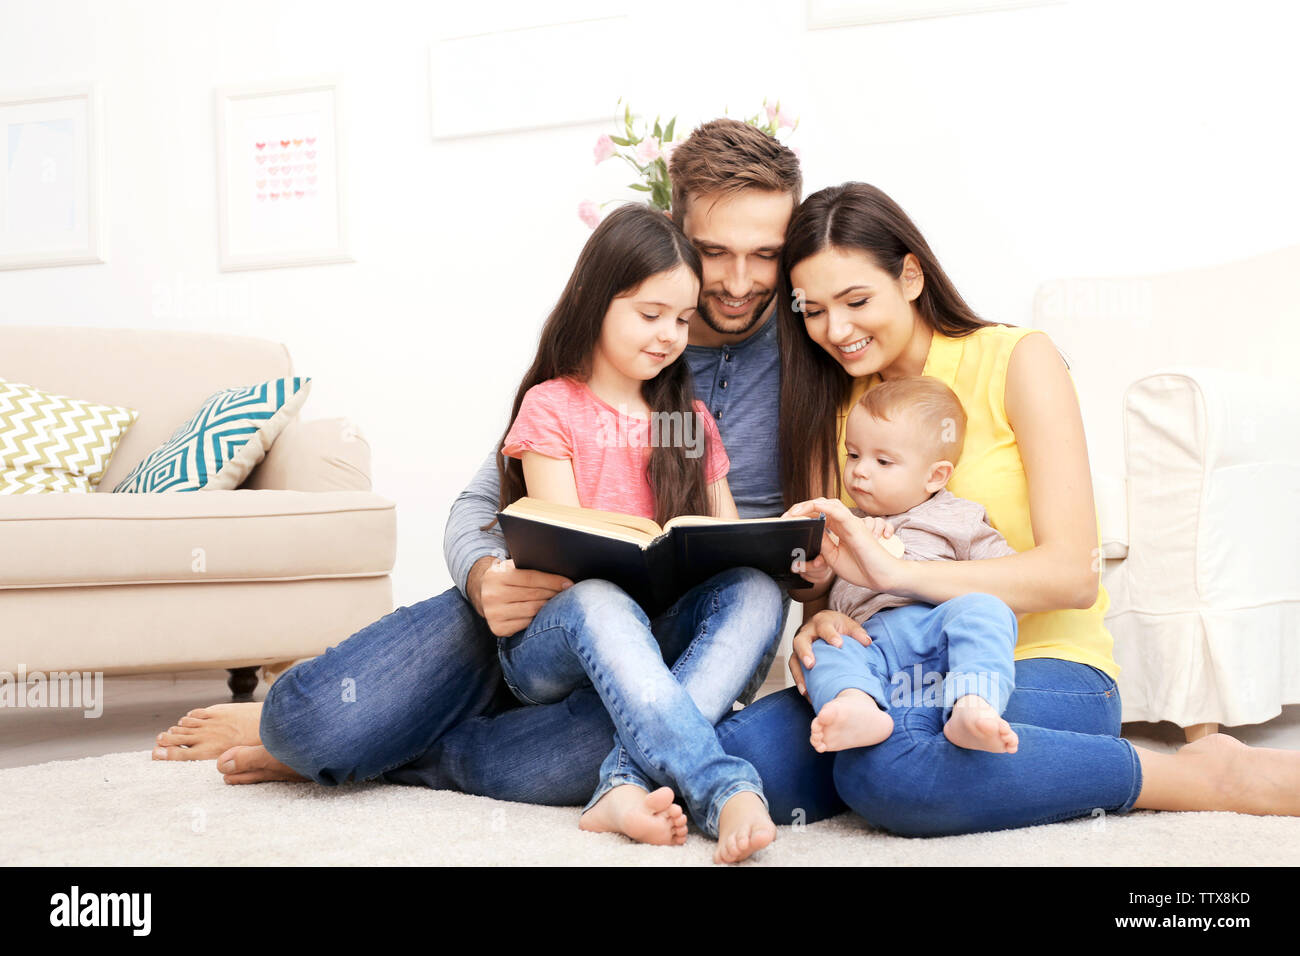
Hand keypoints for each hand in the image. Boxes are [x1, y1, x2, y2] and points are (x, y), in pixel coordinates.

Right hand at [469, 557, 572, 636]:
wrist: (483, 593)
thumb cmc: (505, 577)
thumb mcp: (511, 567)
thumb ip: (529, 567)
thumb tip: (560, 569)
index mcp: (496, 576)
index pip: (531, 578)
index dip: (552, 580)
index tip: (568, 583)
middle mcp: (492, 595)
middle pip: (534, 595)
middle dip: (554, 593)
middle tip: (570, 593)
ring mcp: (493, 614)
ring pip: (532, 610)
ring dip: (550, 606)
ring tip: (561, 602)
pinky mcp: (497, 628)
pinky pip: (527, 623)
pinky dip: (539, 618)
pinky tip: (547, 613)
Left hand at [786, 497, 904, 592]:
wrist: (881, 577)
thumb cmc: (862, 568)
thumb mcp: (833, 556)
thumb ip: (822, 543)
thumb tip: (809, 533)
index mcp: (838, 530)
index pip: (817, 514)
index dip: (801, 515)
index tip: (786, 522)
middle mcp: (844, 523)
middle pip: (820, 505)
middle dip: (800, 508)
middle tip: (785, 517)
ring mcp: (850, 522)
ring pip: (828, 504)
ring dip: (808, 505)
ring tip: (793, 513)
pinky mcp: (855, 526)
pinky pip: (838, 511)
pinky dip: (823, 507)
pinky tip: (811, 509)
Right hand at [786, 609, 871, 697]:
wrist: (825, 623)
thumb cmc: (837, 626)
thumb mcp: (848, 625)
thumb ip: (857, 633)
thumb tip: (867, 642)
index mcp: (821, 622)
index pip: (824, 627)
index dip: (830, 636)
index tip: (839, 644)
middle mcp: (807, 633)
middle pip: (801, 641)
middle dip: (805, 653)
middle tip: (811, 665)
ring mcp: (800, 646)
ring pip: (794, 658)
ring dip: (798, 674)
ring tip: (806, 689)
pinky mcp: (797, 658)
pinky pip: (794, 669)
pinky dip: (799, 681)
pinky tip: (807, 694)